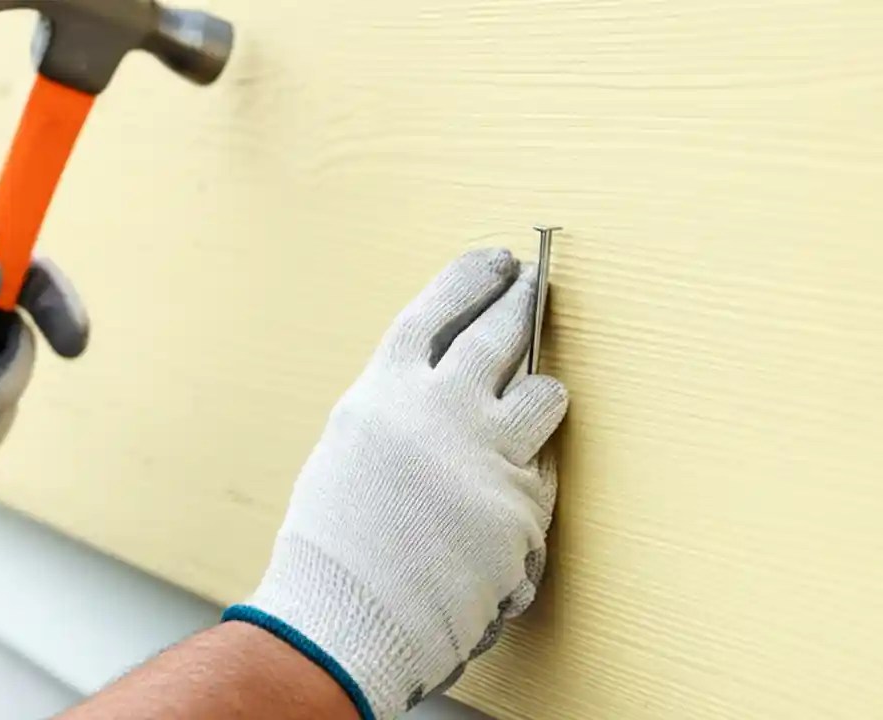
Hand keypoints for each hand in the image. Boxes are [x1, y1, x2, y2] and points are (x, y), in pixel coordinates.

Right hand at [224, 248, 567, 719]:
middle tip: (534, 287)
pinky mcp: (521, 502)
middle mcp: (439, 408)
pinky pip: (544, 471)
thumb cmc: (337, 545)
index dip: (471, 278)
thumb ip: (401, 408)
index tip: (497, 260)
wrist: (348, 619)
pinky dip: (532, 478)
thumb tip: (445, 383)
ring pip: (544, 394)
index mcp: (385, 391)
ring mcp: (485, 452)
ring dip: (543, 393)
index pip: (438, 308)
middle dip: (523, 302)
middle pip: (500, 332)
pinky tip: (506, 498)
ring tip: (537, 398)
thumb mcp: (354, 448)